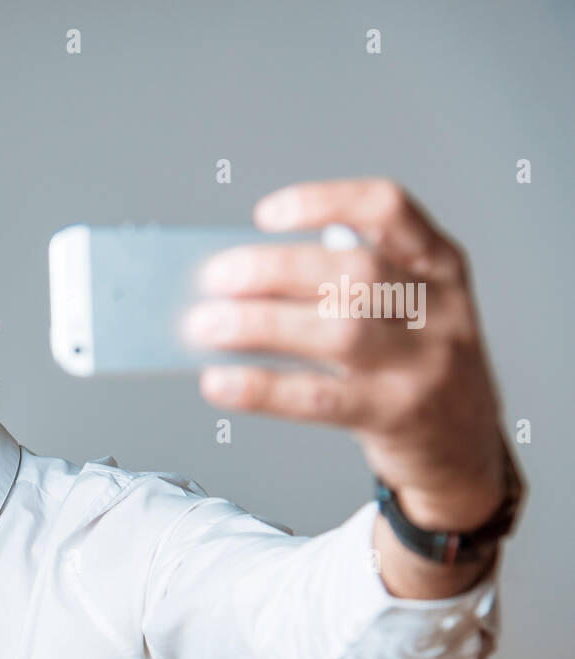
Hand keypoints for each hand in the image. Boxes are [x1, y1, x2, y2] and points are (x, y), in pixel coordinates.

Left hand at [182, 177, 506, 532]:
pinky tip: (219, 382)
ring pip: (339, 332)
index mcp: (438, 263)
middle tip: (215, 277)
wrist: (463, 447)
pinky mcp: (394, 415)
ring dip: (262, 324)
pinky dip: (261, 388)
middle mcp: (438, 308)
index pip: (388, 208)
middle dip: (275, 269)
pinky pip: (318, 398)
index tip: (264, 215)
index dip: (326, 202)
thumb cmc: (410, 365)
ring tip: (204, 326)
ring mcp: (421, 364)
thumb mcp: (401, 310)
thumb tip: (232, 287)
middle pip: (353, 273)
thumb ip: (337, 289)